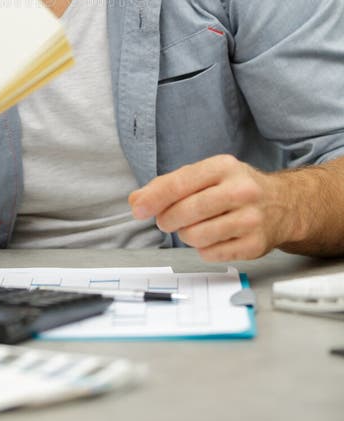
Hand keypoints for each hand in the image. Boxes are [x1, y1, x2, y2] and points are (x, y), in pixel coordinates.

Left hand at [128, 154, 289, 260]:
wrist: (283, 205)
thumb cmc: (235, 188)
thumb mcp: (206, 175)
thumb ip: (169, 185)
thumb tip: (137, 201)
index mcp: (223, 167)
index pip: (180, 183)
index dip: (154, 198)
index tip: (138, 209)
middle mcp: (240, 191)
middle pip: (186, 212)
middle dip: (168, 220)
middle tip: (167, 220)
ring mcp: (250, 219)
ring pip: (196, 236)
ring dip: (186, 235)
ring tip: (193, 228)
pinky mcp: (254, 245)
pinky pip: (211, 254)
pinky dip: (204, 249)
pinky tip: (213, 237)